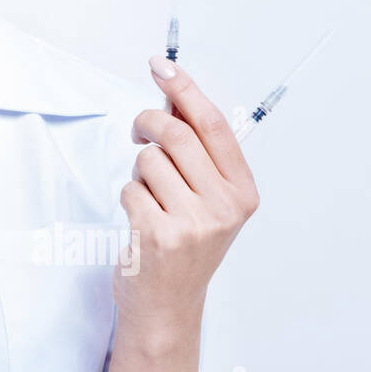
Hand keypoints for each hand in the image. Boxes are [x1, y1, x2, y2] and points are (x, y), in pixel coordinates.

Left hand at [113, 56, 260, 346]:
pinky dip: (128, 197)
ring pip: (148, 160)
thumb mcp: (203, 198)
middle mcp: (225, 206)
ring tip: (149, 195)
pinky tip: (140, 219)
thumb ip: (195, 150)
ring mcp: (194, 222)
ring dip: (138, 170)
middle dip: (147, 122)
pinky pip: (129, 188)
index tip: (161, 65)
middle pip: (176, 134)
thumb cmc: (183, 245)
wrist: (167, 306)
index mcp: (242, 191)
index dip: (184, 89)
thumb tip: (173, 94)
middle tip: (136, 129)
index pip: (214, 125)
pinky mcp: (159, 235)